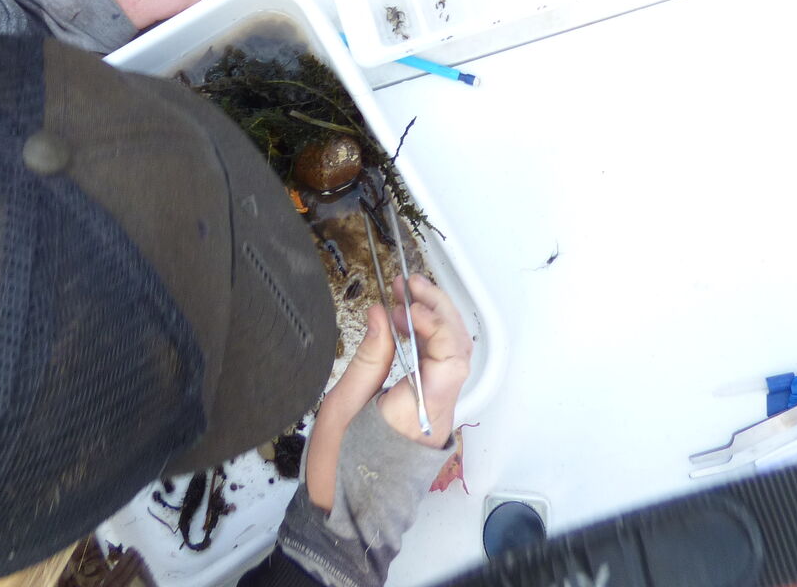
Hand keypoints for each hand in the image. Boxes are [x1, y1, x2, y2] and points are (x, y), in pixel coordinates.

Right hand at [305, 273, 471, 509]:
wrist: (342, 513)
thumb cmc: (337, 466)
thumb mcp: (343, 406)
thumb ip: (369, 357)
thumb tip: (381, 314)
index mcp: (420, 413)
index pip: (450, 356)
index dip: (435, 320)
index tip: (406, 300)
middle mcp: (438, 414)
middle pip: (458, 350)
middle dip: (439, 310)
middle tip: (409, 284)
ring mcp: (436, 415)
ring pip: (452, 357)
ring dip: (435, 321)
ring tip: (405, 297)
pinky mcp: (428, 415)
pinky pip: (439, 370)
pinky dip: (427, 341)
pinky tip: (405, 327)